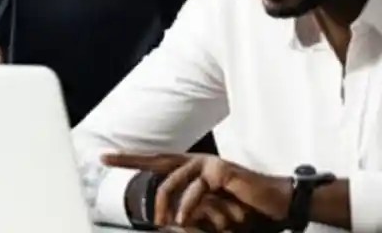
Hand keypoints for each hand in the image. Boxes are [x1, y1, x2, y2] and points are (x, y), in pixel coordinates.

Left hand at [104, 152, 289, 230]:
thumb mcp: (210, 218)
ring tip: (164, 221)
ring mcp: (207, 164)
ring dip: (164, 202)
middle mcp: (196, 162)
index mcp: (191, 171)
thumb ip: (189, 217)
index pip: (157, 164)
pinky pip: (194, 189)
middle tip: (105, 159)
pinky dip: (187, 207)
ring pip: (172, 180)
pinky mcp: (220, 169)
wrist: (276, 208)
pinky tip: (183, 220)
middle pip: (156, 160)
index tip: (107, 158)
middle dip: (129, 159)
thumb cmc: (245, 215)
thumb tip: (166, 223)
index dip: (132, 160)